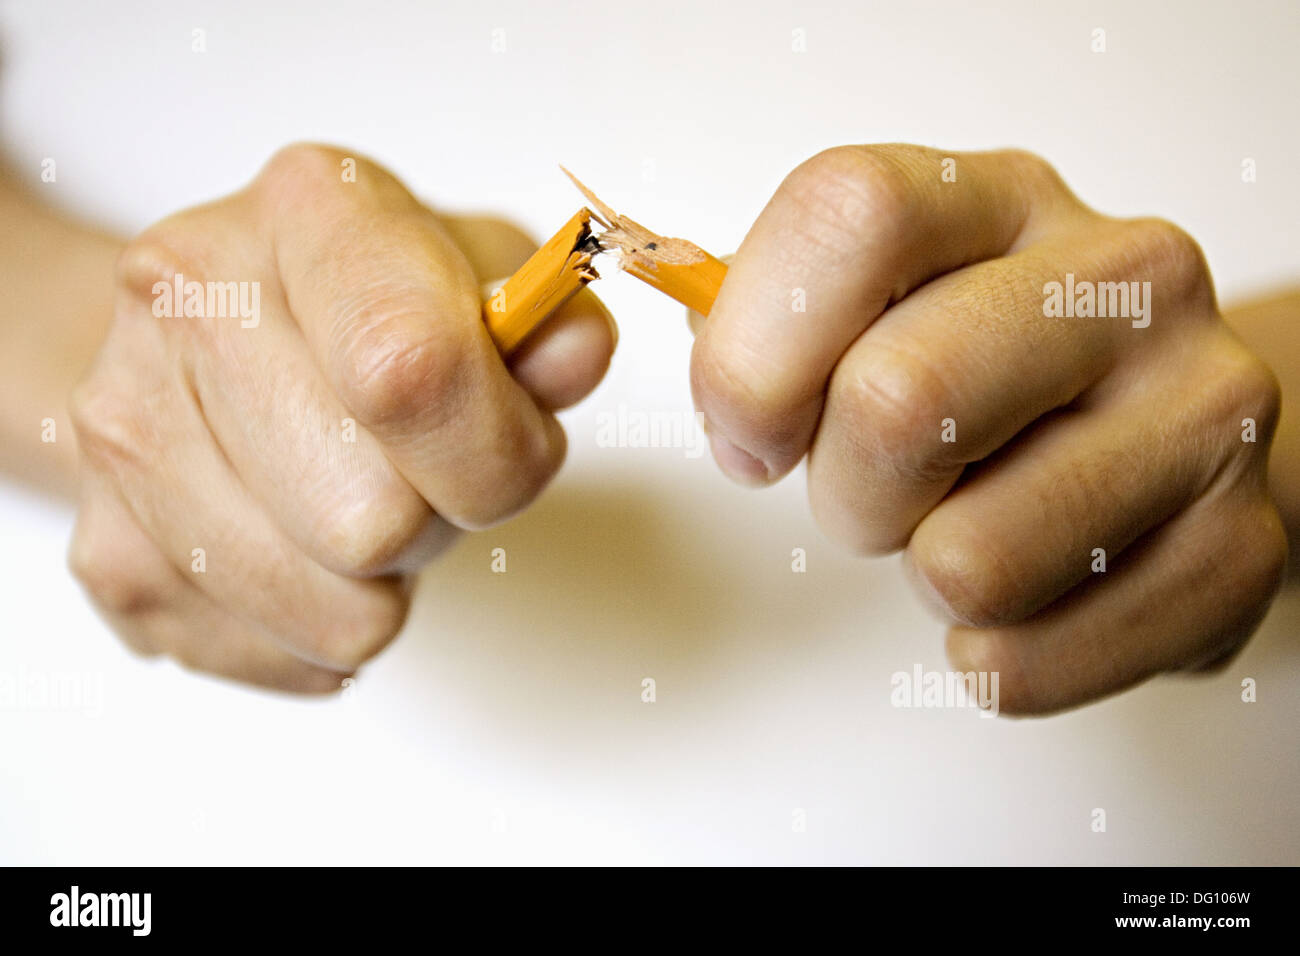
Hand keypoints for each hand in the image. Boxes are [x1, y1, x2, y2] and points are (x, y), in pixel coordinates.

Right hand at [68, 144, 614, 691]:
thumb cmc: (373, 309)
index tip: (514, 439)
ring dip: (385, 582)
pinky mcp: (105, 543)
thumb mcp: (485, 278)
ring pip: (334, 613)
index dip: (493, 447)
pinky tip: (306, 543)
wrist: (210, 331)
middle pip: (374, 520)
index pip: (410, 369)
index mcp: (310, 209)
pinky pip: (282, 657)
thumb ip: (549, 321)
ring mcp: (124, 423)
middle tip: (418, 465)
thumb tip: (572, 354)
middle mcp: (190, 298)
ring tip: (358, 496)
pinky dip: (324, 628)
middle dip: (439, 518)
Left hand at [691, 144, 1285, 713]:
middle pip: (898, 399)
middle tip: (871, 496)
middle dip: (842, 492)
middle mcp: (1123, 280)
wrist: (1165, 438)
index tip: (753, 431)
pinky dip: (988, 656)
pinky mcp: (1238, 548)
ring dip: (924, 576)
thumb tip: (712, 351)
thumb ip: (771, 314)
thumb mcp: (878, 304)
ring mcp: (1200, 410)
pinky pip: (1025, 662)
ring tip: (967, 531)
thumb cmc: (992, 377)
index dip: (757, 350)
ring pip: (965, 559)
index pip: (852, 216)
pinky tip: (1026, 597)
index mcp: (1002, 200)